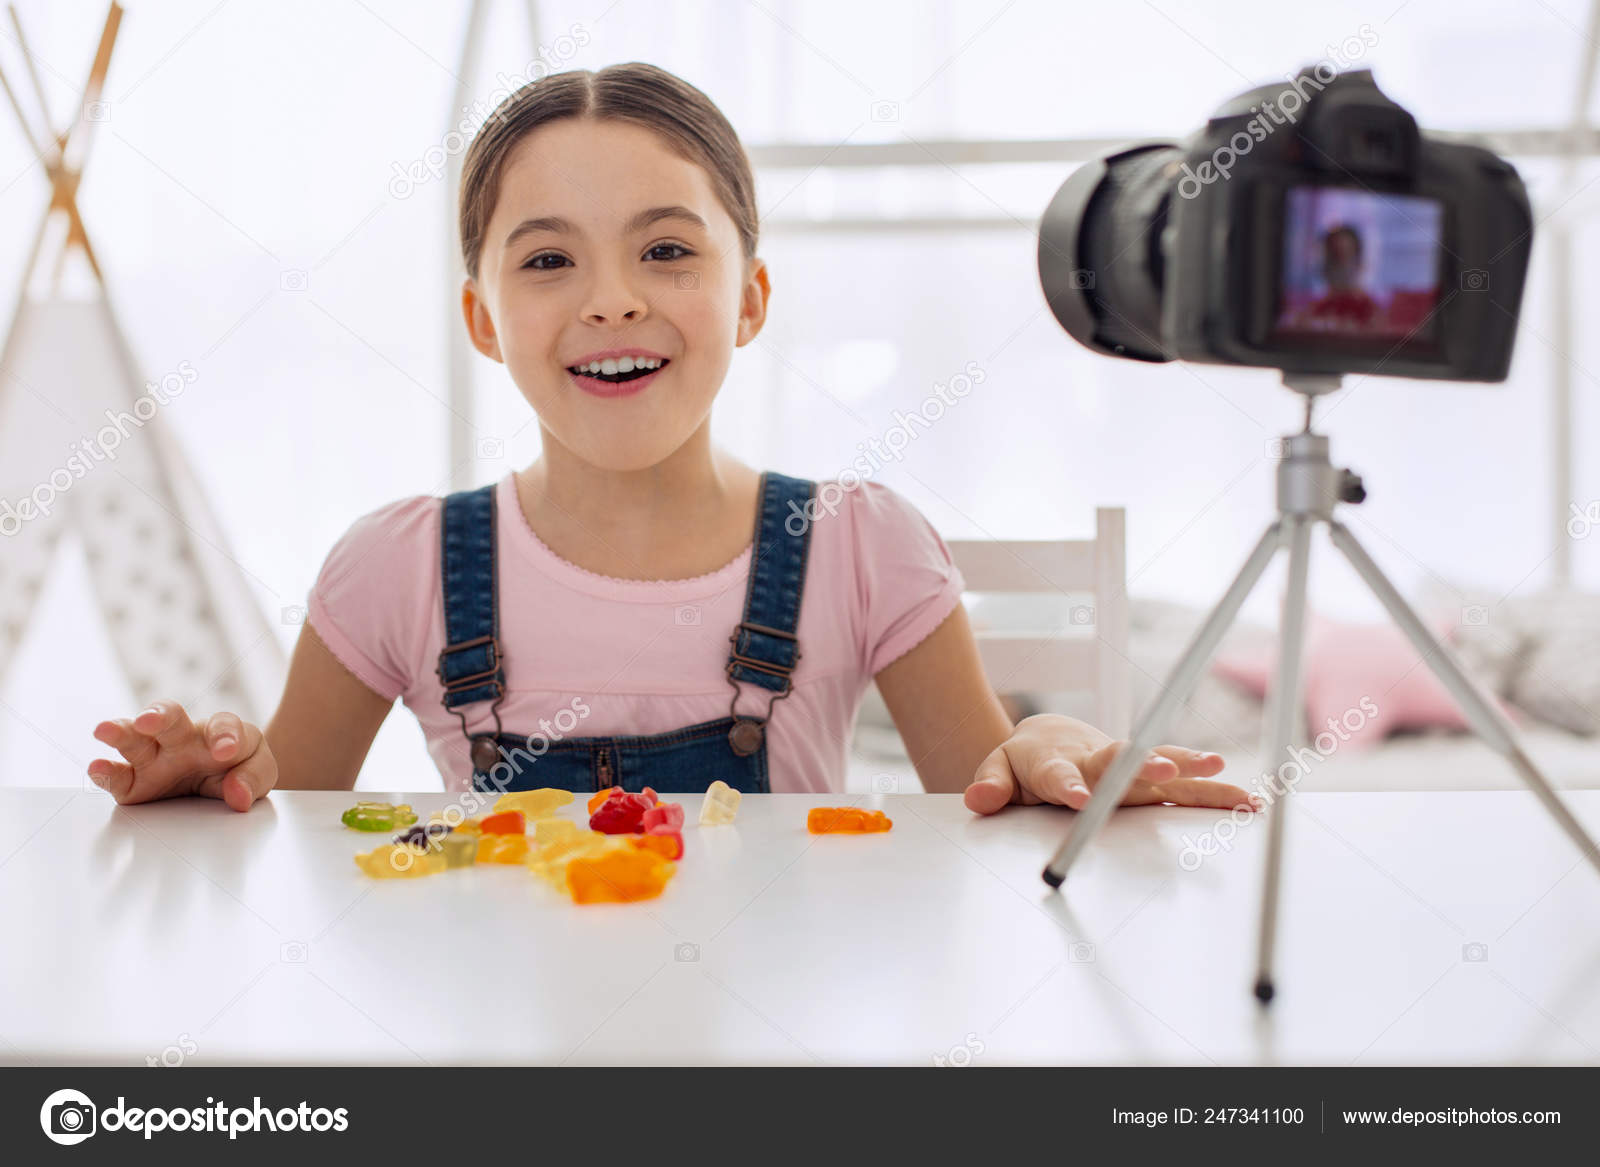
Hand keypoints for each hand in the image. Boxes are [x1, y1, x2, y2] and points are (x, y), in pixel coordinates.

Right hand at [87, 699, 276, 811]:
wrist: (222, 782)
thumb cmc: (240, 768)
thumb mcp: (258, 770)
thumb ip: (254, 777)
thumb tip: (236, 794)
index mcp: (218, 732)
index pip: (223, 725)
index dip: (225, 736)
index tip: (226, 751)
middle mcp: (182, 740)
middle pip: (169, 719)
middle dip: (158, 716)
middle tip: (149, 720)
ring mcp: (154, 758)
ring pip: (134, 739)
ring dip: (119, 732)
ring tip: (104, 730)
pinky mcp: (133, 782)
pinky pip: (116, 775)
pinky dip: (105, 771)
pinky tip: (96, 767)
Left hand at [964, 713, 1260, 815]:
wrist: (1050, 739)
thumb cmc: (1023, 763)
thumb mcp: (996, 772)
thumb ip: (989, 786)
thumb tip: (977, 799)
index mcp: (1054, 763)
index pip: (1059, 774)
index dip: (1068, 785)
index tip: (1077, 800)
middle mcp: (1097, 761)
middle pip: (1121, 761)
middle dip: (1144, 764)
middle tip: (1168, 768)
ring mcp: (1127, 769)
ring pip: (1161, 767)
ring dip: (1191, 771)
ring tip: (1226, 776)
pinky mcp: (1149, 780)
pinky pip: (1184, 787)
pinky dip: (1215, 793)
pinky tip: (1250, 802)